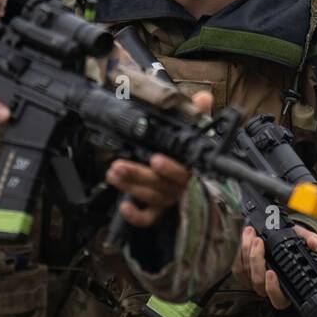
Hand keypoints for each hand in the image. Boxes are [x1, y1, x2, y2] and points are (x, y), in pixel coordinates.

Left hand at [106, 92, 213, 227]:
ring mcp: (172, 200)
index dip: (170, 169)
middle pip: (161, 186)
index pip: (184, 173)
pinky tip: (124, 206)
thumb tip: (203, 98)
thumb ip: (199, 115)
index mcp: (193, 170)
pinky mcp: (162, 211)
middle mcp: (183, 188)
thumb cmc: (194, 153)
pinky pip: (150, 219)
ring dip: (131, 186)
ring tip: (113, 172)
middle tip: (119, 166)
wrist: (199, 177)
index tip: (155, 159)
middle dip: (139, 175)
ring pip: (152, 197)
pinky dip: (137, 216)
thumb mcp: (198, 132)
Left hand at [231, 224, 316, 309]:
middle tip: (259, 242)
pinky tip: (246, 239)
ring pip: (246, 274)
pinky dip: (240, 252)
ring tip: (252, 234)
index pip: (279, 299)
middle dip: (256, 260)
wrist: (279, 234)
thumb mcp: (307, 240)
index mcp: (288, 287)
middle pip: (258, 283)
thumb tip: (315, 244)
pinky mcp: (243, 274)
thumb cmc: (294, 242)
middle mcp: (270, 287)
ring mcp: (255, 281)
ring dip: (247, 252)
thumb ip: (316, 242)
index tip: (271, 272)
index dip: (273, 289)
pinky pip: (238, 267)